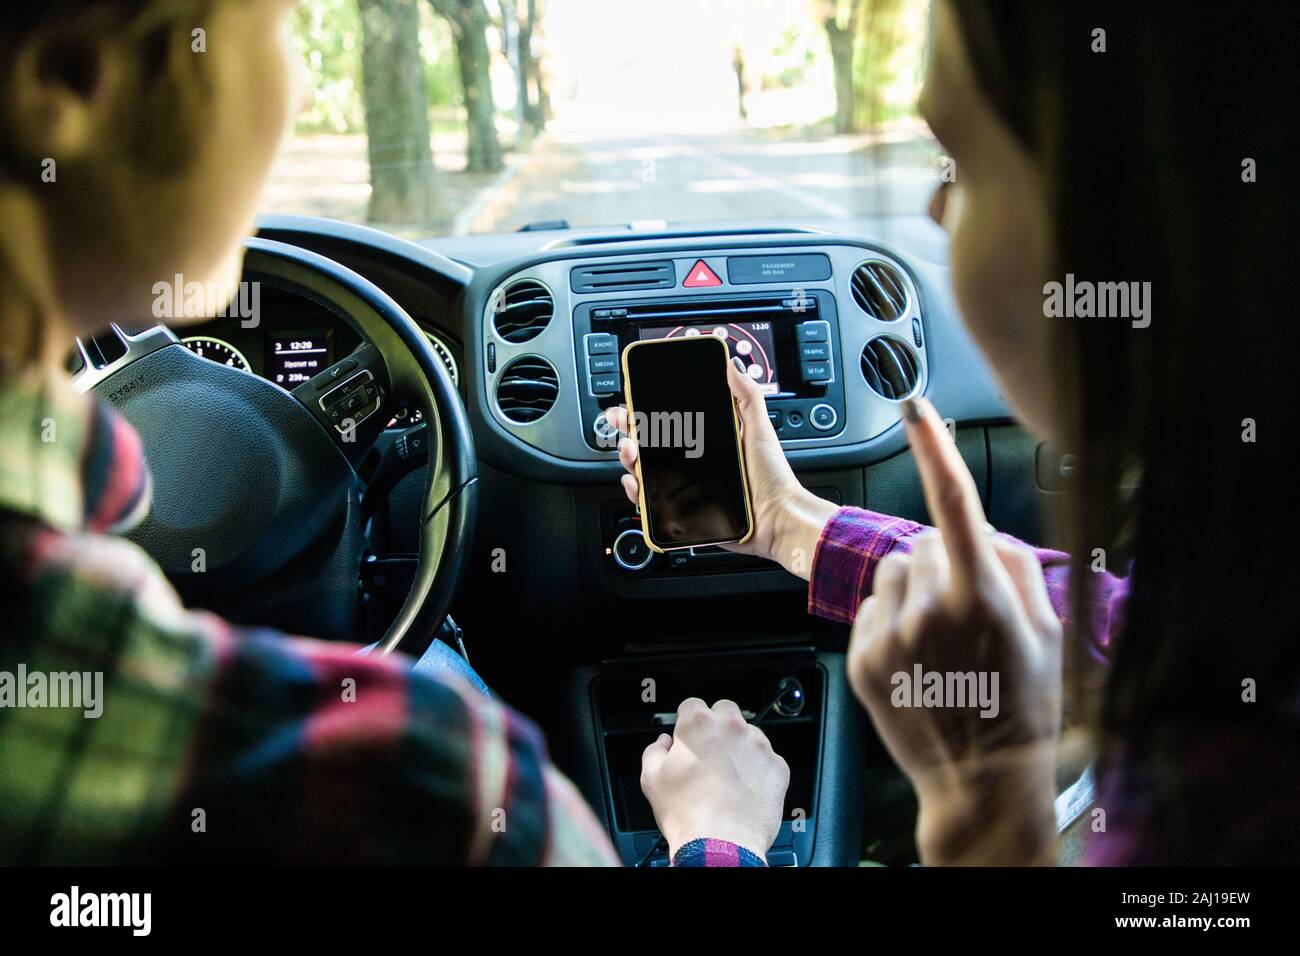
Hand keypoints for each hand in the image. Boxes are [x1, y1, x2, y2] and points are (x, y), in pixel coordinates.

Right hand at [605, 357, 837, 574]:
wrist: (779, 518)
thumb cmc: (774, 479)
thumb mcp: (760, 430)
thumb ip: (747, 396)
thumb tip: (732, 364)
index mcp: (708, 443)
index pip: (670, 423)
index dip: (647, 412)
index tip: (633, 401)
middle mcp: (693, 464)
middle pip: (651, 445)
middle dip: (630, 431)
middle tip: (624, 422)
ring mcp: (686, 489)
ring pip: (645, 471)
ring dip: (629, 458)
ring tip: (630, 450)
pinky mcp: (683, 514)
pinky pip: (651, 502)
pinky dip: (636, 492)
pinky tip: (635, 481)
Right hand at [640, 697, 789, 858]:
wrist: (721, 844)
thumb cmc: (687, 813)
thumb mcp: (652, 779)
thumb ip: (655, 751)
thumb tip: (663, 744)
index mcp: (698, 724)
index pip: (693, 705)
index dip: (688, 722)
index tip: (689, 736)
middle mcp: (731, 727)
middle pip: (725, 711)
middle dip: (718, 727)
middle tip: (710, 755)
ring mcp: (758, 745)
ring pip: (749, 735)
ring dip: (740, 749)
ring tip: (729, 779)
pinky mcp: (778, 766)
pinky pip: (768, 760)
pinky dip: (759, 771)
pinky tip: (746, 790)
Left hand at [846, 397, 1062, 864]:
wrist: (981, 781)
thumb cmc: (1023, 706)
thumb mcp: (1045, 632)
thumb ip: (1012, 567)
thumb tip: (979, 531)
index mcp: (980, 598)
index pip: (955, 505)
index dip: (935, 449)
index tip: (916, 406)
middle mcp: (928, 612)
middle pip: (921, 543)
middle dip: (942, 561)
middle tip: (966, 611)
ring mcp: (887, 638)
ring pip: (889, 572)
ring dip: (911, 588)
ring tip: (939, 638)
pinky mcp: (858, 660)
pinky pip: (867, 608)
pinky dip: (888, 620)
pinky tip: (915, 659)